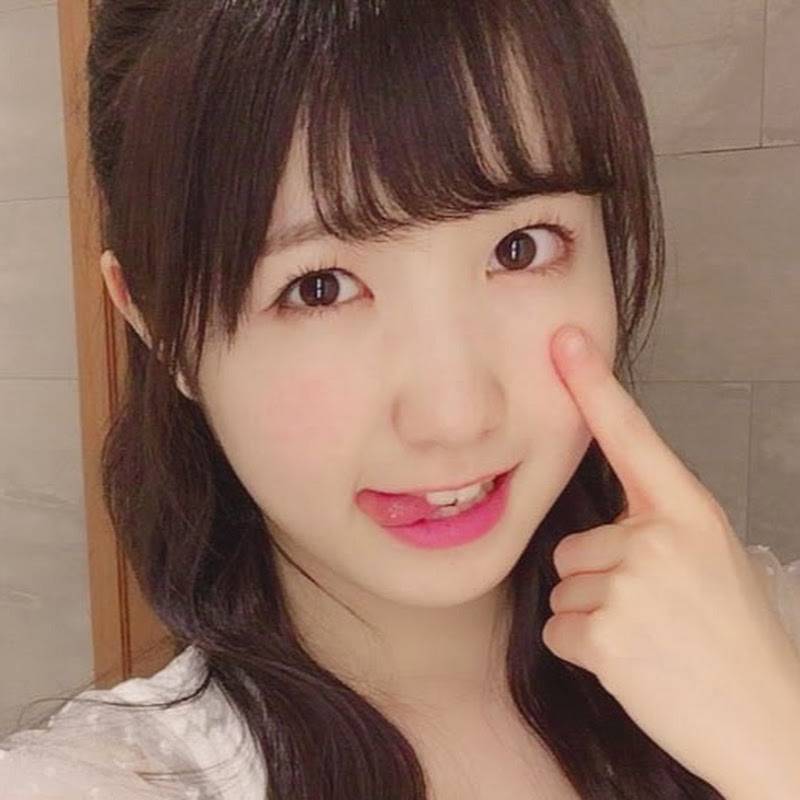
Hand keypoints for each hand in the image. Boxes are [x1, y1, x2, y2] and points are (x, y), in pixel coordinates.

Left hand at [542, 325, 799, 795]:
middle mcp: (657, 538)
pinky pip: (557, 629)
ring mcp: (630, 586)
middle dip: (599, 581)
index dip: (594, 385)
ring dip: (594, 617)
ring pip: (564, 588)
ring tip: (649, 641)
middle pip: (574, 545)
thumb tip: (601, 525)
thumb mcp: (712, 557)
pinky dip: (584, 651)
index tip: (564, 342)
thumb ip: (658, 525)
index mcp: (689, 512)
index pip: (633, 436)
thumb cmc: (736, 637)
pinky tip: (633, 666)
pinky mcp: (604, 634)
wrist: (769, 723)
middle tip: (655, 614)